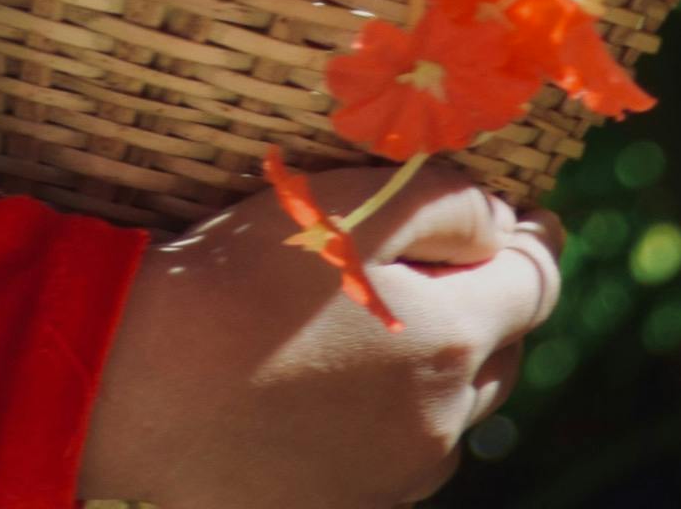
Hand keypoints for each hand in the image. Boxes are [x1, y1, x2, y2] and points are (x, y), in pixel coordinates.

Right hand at [75, 161, 561, 508]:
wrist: (140, 390)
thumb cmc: (237, 282)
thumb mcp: (343, 206)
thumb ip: (445, 202)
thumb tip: (504, 222)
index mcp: (455, 343)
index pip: (540, 284)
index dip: (536, 240)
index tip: (530, 216)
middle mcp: (444, 424)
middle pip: (504, 351)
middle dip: (486, 302)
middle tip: (434, 259)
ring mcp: (399, 478)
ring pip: (455, 408)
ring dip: (440, 363)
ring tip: (370, 321)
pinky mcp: (352, 507)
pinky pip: (401, 451)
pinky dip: (390, 411)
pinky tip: (327, 378)